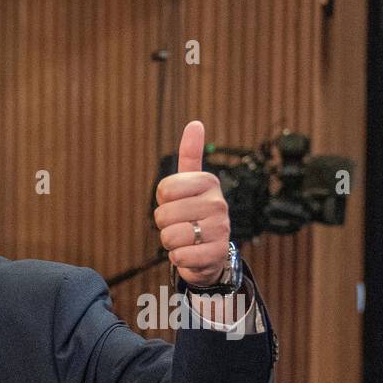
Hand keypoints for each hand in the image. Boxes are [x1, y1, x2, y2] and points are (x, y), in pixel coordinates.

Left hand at [153, 121, 229, 287]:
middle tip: (181, 224)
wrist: (211, 252)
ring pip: (169, 236)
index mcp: (208, 183)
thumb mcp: (191, 185)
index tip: (176, 203)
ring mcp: (220, 229)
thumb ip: (190, 156)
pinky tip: (191, 254)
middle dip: (164, 224)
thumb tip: (195, 124)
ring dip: (171, 243)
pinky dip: (178, 259)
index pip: (164, 189)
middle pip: (163, 215)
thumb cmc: (194, 214)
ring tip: (186, 240)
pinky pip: (179, 257)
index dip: (162, 201)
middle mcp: (218, 204)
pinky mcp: (215, 254)